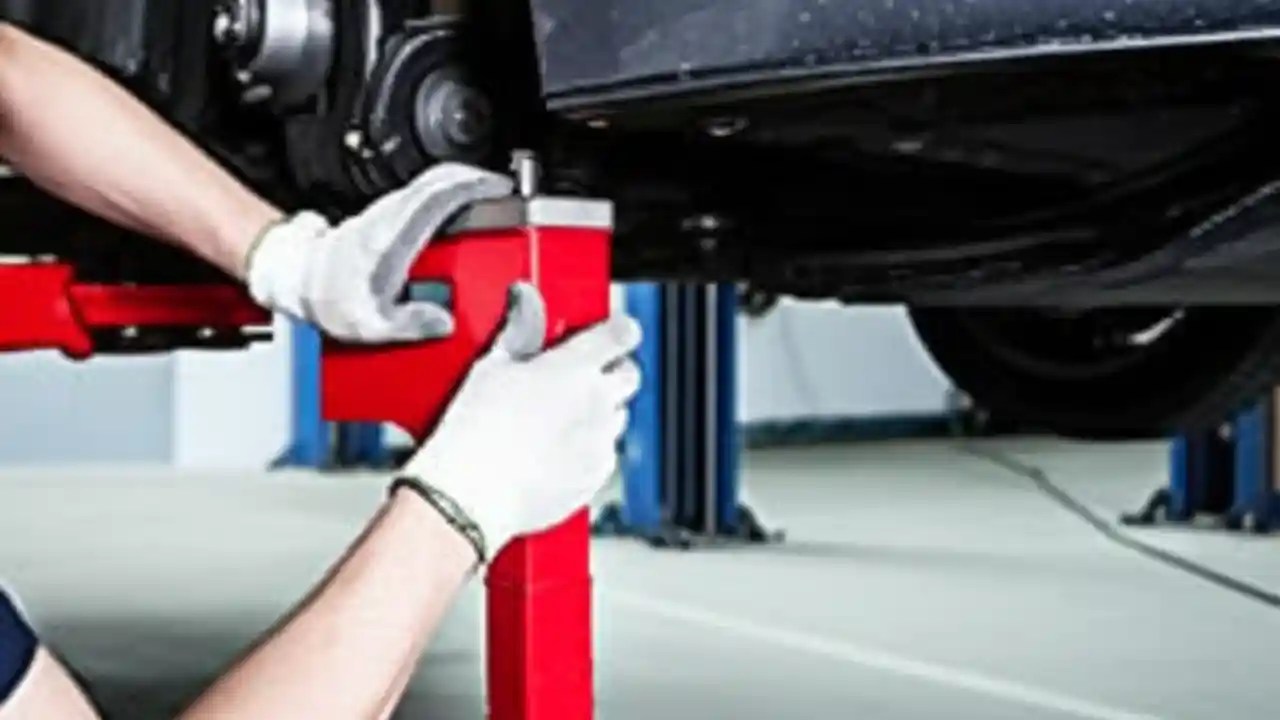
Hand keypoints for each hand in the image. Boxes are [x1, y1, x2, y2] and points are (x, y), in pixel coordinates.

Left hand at [245, 163, 513, 342]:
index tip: (501, 188)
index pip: (441, 193)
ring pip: (433, 185)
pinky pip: (426, 197)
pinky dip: (449, 198)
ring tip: (488, 206)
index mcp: (395, 234)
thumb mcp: (370, 322)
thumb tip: (443, 322)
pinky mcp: (388, 217)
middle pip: (442, 179)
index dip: (476, 185)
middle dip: (478, 182)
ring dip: (463, 189)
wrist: (297, 277)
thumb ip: (410, 324)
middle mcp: (393, 215)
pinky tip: (459, 219)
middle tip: (504, 195)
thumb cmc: (327, 294)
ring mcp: (390, 212)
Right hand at [401, 284, 642, 561]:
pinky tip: (555, 450)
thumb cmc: (475, 430)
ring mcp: (599, 440)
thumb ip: (517, 331)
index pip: (622, 333)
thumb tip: (524, 302)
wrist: (471, 493)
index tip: (614, 331)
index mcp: (574, 366)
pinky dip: (590, 448)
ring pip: (619, 415)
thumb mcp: (489, 367)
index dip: (620, 329)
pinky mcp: (595, 476)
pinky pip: (606, 453)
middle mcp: (597, 402)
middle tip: (585, 375)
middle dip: (614, 370)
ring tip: (562, 417)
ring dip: (601, 410)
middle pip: (630, 374)